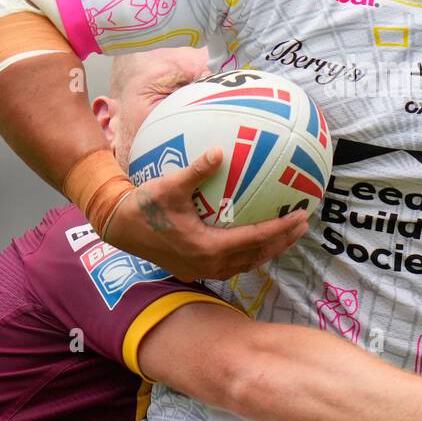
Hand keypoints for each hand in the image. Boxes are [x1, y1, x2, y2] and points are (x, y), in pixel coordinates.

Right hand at [105, 146, 309, 279]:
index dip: (281, 228)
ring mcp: (202, 270)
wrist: (118, 227)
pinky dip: (250, 252)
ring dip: (269, 249)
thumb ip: (196, 171)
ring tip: (288, 234)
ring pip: (246, 263)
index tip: (300, 216)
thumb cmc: (142, 205)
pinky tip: (257, 239)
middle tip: (303, 223)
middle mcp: (209, 264)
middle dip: (283, 240)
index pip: (255, 238)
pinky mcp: (195, 269)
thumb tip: (219, 150)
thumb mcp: (169, 185)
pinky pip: (233, 264)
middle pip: (257, 255)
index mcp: (207, 247)